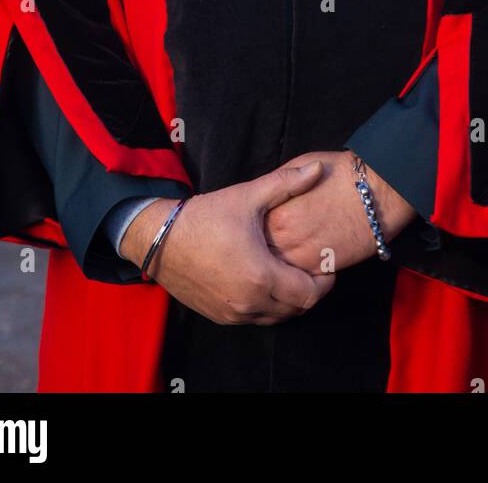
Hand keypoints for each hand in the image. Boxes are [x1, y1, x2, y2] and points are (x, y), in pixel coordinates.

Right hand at [120, 162, 334, 326]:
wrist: (159, 239)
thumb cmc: (205, 217)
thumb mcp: (248, 196)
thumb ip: (287, 183)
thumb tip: (318, 168)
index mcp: (261, 276)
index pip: (309, 295)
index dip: (324, 283)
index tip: (327, 267)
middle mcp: (249, 303)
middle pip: (294, 310)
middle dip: (308, 292)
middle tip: (311, 270)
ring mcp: (232, 313)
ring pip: (274, 318)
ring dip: (287, 302)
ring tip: (290, 275)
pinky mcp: (218, 316)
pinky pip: (253, 319)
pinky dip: (266, 306)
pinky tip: (264, 283)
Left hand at [264, 150, 416, 273]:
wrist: (376, 190)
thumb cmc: (339, 173)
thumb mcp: (298, 168)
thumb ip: (276, 188)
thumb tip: (264, 200)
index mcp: (274, 215)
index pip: (251, 233)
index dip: (252, 232)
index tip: (254, 229)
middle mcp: (284, 240)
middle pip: (261, 256)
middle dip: (261, 252)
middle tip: (263, 248)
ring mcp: (304, 258)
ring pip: (280, 273)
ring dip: (279, 266)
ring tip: (284, 255)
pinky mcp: (323, 269)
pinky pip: (302, 280)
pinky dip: (299, 275)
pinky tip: (303, 263)